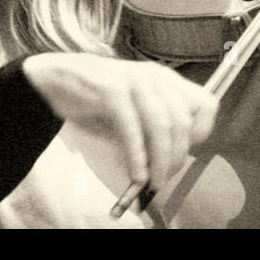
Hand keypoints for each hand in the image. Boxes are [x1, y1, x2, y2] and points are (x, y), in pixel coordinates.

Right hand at [22, 53, 217, 189]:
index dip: (201, 133)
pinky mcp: (112, 90)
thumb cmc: (95, 100)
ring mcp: (134, 80)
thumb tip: (171, 162)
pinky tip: (136, 176)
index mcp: (166, 79)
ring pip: (162, 126)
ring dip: (160, 161)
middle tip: (164, 178)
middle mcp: (155, 76)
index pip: (207, 104)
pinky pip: (133, 129)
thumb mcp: (133, 110)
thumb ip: (155, 128)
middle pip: (182, 122)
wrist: (52, 80)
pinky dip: (137, 157)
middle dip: (176, 157)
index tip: (186, 153)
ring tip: (152, 183)